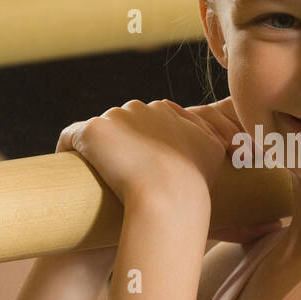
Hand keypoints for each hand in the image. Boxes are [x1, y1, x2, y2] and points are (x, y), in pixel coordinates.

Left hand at [55, 98, 220, 207]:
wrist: (169, 193)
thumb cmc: (195, 181)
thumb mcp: (213, 154)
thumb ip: (217, 141)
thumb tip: (233, 142)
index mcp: (166, 110)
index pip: (147, 120)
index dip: (141, 144)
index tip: (140, 166)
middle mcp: (139, 106)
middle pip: (121, 123)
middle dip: (118, 144)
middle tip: (116, 174)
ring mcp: (113, 117)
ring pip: (98, 132)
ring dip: (94, 150)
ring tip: (90, 176)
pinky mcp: (92, 131)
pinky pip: (71, 137)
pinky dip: (67, 151)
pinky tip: (68, 167)